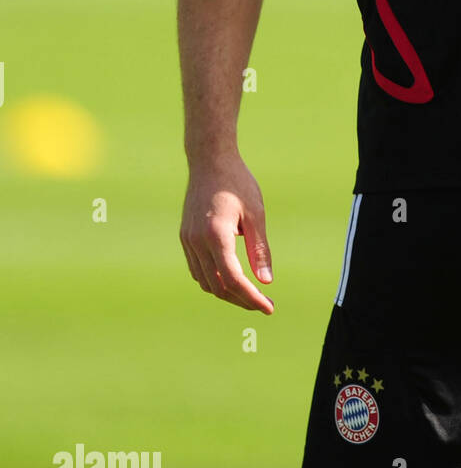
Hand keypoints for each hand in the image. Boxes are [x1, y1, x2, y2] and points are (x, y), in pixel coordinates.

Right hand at [180, 154, 274, 312]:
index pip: (234, 280)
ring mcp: (187, 240)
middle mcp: (197, 242)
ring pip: (205, 282)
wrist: (209, 160)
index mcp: (216, 235)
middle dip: (241, 300)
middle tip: (263, 304)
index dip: (252, 298)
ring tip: (249, 295)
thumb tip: (266, 281)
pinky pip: (197, 269)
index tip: (269, 307)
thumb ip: (259, 249)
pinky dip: (213, 280)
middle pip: (218, 286)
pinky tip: (229, 280)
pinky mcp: (185, 237)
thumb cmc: (237, 183)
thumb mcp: (256, 214)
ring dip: (226, 293)